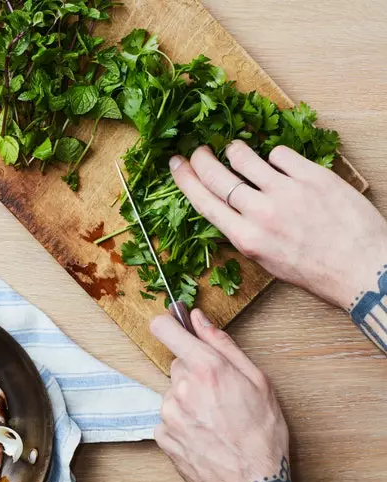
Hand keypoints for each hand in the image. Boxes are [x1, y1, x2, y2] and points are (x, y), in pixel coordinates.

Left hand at [151, 309, 290, 481]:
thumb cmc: (262, 436)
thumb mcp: (258, 381)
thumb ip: (223, 344)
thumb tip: (199, 319)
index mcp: (206, 369)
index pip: (164, 329)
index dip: (168, 324)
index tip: (174, 327)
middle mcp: (181, 387)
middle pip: (178, 365)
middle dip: (194, 373)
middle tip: (219, 393)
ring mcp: (169, 412)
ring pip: (174, 392)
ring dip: (189, 400)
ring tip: (215, 419)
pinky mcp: (162, 434)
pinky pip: (169, 417)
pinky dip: (183, 422)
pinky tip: (205, 433)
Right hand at [169, 142, 386, 308]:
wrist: (364, 268)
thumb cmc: (318, 272)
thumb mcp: (268, 261)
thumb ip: (245, 233)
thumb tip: (230, 209)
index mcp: (246, 238)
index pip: (203, 201)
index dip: (185, 179)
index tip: (176, 165)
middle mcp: (261, 213)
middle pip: (217, 176)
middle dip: (202, 159)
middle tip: (198, 150)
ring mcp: (287, 191)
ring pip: (245, 157)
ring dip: (234, 151)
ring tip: (235, 150)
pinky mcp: (312, 176)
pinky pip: (280, 154)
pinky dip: (274, 155)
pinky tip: (278, 163)